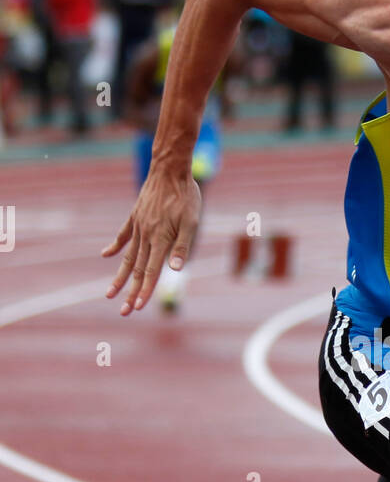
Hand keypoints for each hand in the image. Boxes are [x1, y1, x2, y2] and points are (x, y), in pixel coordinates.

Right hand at [102, 172, 200, 315]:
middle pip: (137, 270)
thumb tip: (176, 269)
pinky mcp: (134, 217)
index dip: (145, 291)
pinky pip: (122, 235)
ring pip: (128, 257)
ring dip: (120, 277)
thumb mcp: (192, 221)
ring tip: (109, 294)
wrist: (169, 169)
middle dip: (130, 293)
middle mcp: (146, 235)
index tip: (137, 307)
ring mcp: (138, 226)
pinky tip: (105, 256)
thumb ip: (182, 246)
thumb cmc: (185, 196)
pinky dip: (114, 247)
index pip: (152, 272)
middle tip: (124, 312)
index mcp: (160, 239)